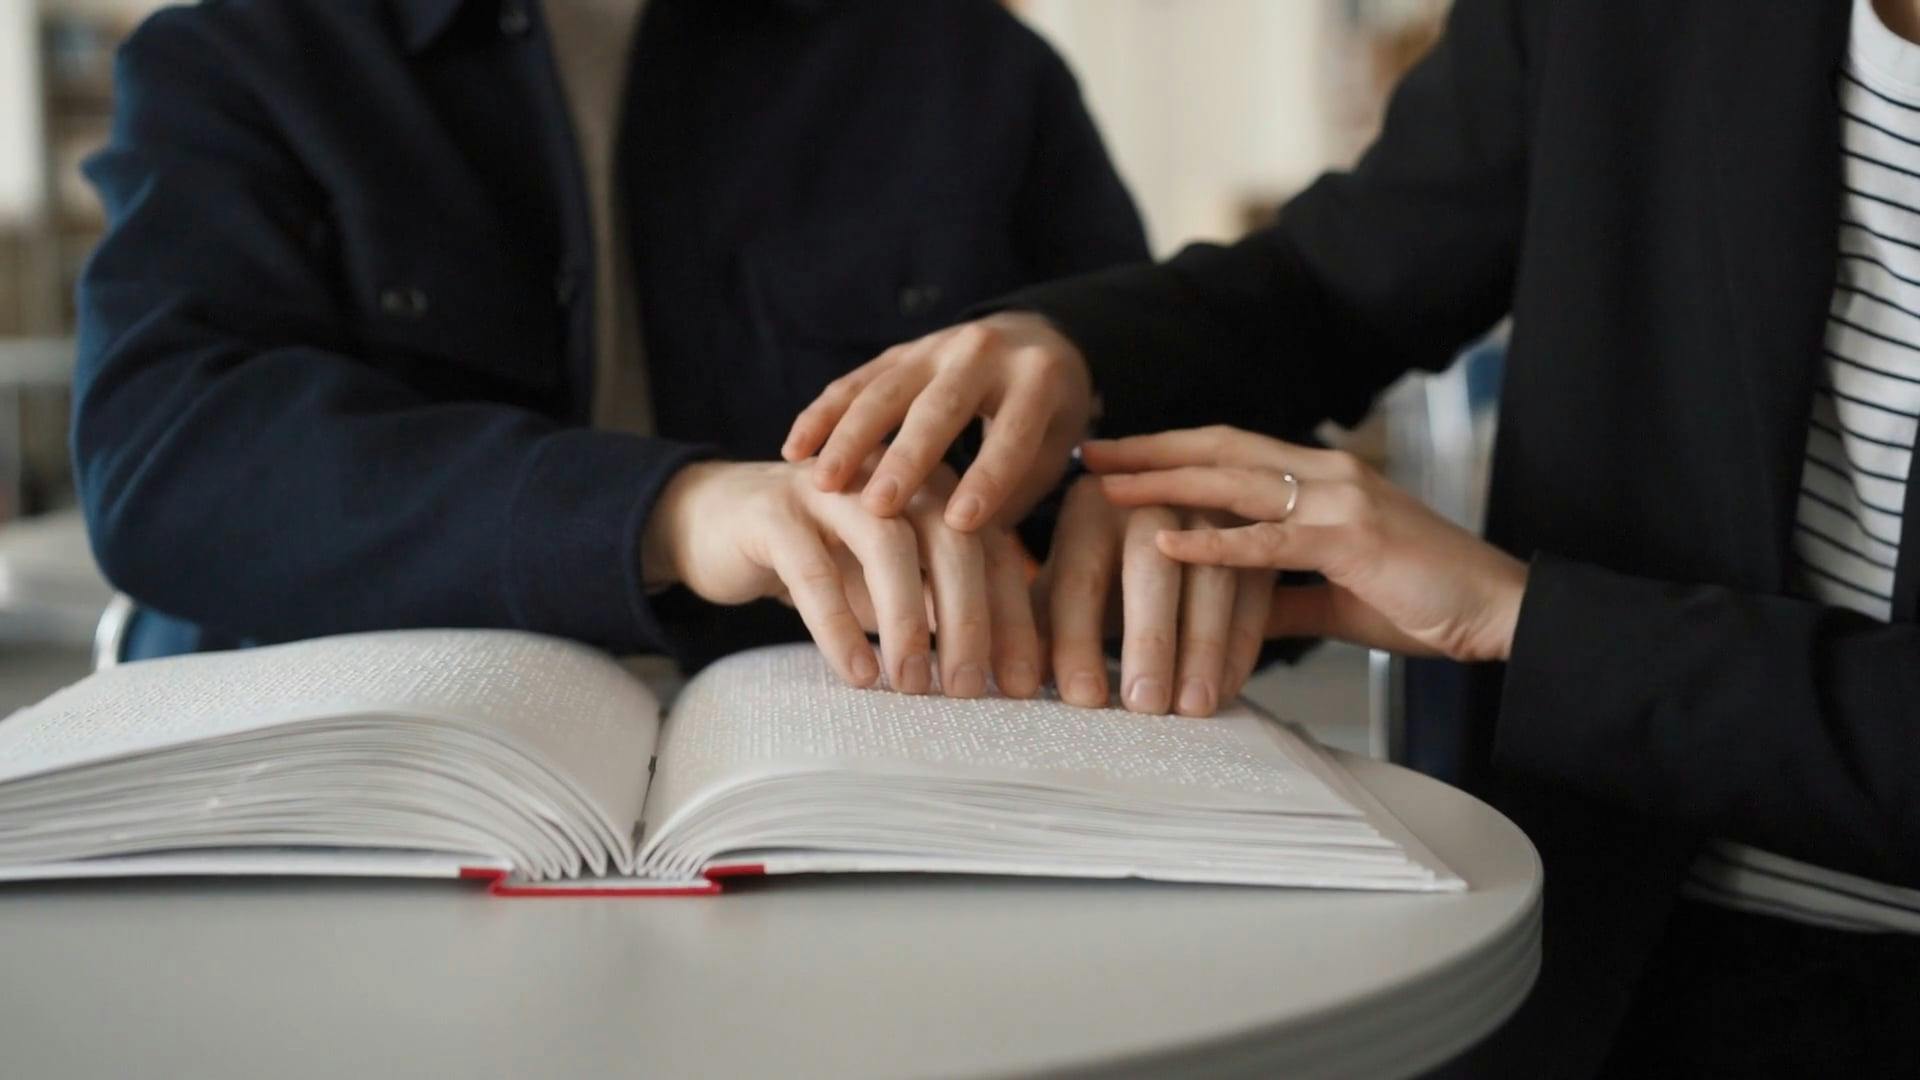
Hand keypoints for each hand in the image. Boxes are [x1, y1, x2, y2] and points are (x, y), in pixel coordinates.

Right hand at [643, 459, 1041, 696]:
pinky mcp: (773, 511)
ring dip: (907, 622)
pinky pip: (813, 571)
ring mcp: (830, 486)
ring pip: (887, 546)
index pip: (992, 549)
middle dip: (970, 620)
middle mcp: (891, 475)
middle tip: (971, 691)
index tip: (1026, 684)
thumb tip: (1002, 671)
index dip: (1013, 617)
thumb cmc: (821, 558)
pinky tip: (858, 674)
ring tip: (914, 687)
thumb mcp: (890, 583)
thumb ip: (940, 607)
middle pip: (951, 539)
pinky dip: (839, 627)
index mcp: (933, 487)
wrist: (715, 520)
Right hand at [780, 312, 1094, 531]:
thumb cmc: (1040, 425)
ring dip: (851, 438)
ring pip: (886, 391)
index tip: (961, 523)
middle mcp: (985, 351)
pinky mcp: (896, 351)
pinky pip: (853, 381)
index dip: (988, 477)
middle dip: (907, 457)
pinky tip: (795, 450)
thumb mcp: (1047, 457)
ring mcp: (935, 345)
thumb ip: (1015, 497)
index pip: (1012, 433)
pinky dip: (822, 414)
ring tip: (825, 484)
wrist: (1031, 341)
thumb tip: (978, 564)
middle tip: (880, 506)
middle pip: (941, 407)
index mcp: (1037, 381)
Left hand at [1040, 477, 1275, 715]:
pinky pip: (1251, 592)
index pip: (1079, 578)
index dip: (1078, 639)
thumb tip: (1009, 684)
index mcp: (1088, 509)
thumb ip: (1031, 627)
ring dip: (1202, 646)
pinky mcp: (1248, 538)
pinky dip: (1238, 645)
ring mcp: (1207, 511)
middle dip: (1149, 639)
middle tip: (1145, 707)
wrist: (1153, 516)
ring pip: (1211, 576)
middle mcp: (1150, 499)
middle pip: (1152, 565)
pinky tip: (1222, 693)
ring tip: (1192, 709)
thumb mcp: (1057, 585)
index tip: (1083, 698)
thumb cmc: (1094, 570)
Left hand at [1084, 427, 1527, 662]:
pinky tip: (1164, 542)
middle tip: (1089, 452)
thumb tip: (1231, 611)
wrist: (1501, 613)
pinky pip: (1268, 539)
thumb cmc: (1428, 603)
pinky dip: (1212, 541)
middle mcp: (1329, 472)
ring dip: (1164, 483)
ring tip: (1106, 488)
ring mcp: (1341, 499)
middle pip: (1220, 448)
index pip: (1232, 451)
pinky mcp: (1351, 538)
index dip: (1172, 450)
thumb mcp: (1336, 599)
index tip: (1117, 457)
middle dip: (1151, 449)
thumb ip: (1282, 598)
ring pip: (1235, 480)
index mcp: (1325, 478)